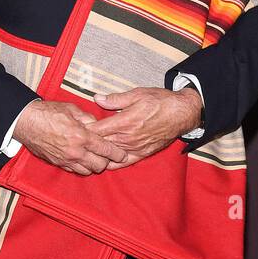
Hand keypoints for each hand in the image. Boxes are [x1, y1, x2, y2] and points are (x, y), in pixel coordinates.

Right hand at [13, 99, 127, 174]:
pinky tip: (81, 159)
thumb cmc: (48, 113)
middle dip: (106, 161)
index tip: (122, 153)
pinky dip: (80, 167)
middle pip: (99, 166)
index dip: (117, 153)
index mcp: (81, 136)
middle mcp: (75, 152)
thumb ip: (89, 119)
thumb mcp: (72, 110)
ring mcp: (66, 160)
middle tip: (107, 154)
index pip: (106, 150)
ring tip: (94, 157)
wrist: (26, 122)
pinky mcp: (57, 163)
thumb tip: (99, 125)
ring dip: (93, 165)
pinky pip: (74, 171)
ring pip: (87, 171)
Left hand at [86, 87, 202, 168]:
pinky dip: (112, 164)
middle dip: (88, 143)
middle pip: (100, 144)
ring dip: (98, 154)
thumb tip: (97, 98)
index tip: (75, 129)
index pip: (96, 130)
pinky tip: (103, 163)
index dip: (84, 130)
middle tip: (76, 142)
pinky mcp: (142, 154)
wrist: (182, 113)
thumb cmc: (160, 101)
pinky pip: (124, 163)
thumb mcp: (137, 94)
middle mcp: (128, 138)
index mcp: (124, 122)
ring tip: (85, 153)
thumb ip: (115, 99)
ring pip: (110, 154)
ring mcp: (135, 147)